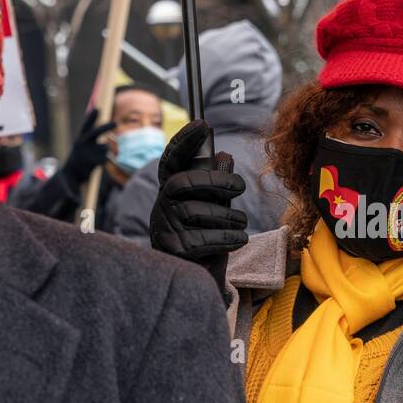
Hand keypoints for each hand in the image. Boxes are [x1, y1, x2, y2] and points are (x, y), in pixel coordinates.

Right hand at [60, 108, 117, 185]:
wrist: (72, 173)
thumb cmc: (79, 156)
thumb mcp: (81, 144)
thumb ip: (89, 134)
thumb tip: (96, 120)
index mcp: (80, 138)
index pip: (86, 126)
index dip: (91, 117)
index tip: (97, 108)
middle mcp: (82, 144)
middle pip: (96, 133)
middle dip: (106, 127)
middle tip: (116, 123)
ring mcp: (87, 153)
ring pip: (105, 147)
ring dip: (105, 150)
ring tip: (97, 155)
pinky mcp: (92, 162)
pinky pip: (106, 157)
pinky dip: (104, 160)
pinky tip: (97, 163)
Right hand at [149, 120, 247, 295]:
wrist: (202, 278)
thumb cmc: (208, 238)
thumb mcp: (216, 208)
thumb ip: (217, 185)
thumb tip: (224, 156)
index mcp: (172, 192)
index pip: (171, 161)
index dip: (184, 141)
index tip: (203, 123)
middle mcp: (161, 206)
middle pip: (182, 182)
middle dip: (214, 181)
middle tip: (240, 186)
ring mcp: (163, 228)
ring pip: (197, 211)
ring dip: (227, 217)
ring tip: (241, 225)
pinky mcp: (172, 249)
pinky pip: (203, 238)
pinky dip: (227, 239)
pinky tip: (238, 241)